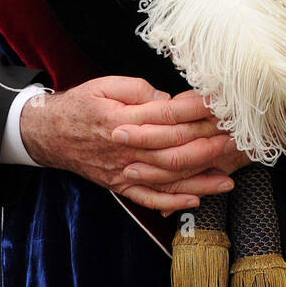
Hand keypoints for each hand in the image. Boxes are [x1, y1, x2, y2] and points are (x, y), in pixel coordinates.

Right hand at [19, 78, 241, 211]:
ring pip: (167, 179)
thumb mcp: (105, 84)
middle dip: (209, 148)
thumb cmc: (80, 105)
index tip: (223, 111)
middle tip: (237, 144)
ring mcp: (123, 171)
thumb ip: (137, 89)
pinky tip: (198, 199)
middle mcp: (126, 150)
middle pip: (175, 150)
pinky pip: (149, 198)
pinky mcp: (120, 184)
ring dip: (200, 179)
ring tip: (230, 177)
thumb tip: (166, 99)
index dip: (199, 114)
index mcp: (123, 121)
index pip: (169, 118)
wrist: (48, 133)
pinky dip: (173, 202)